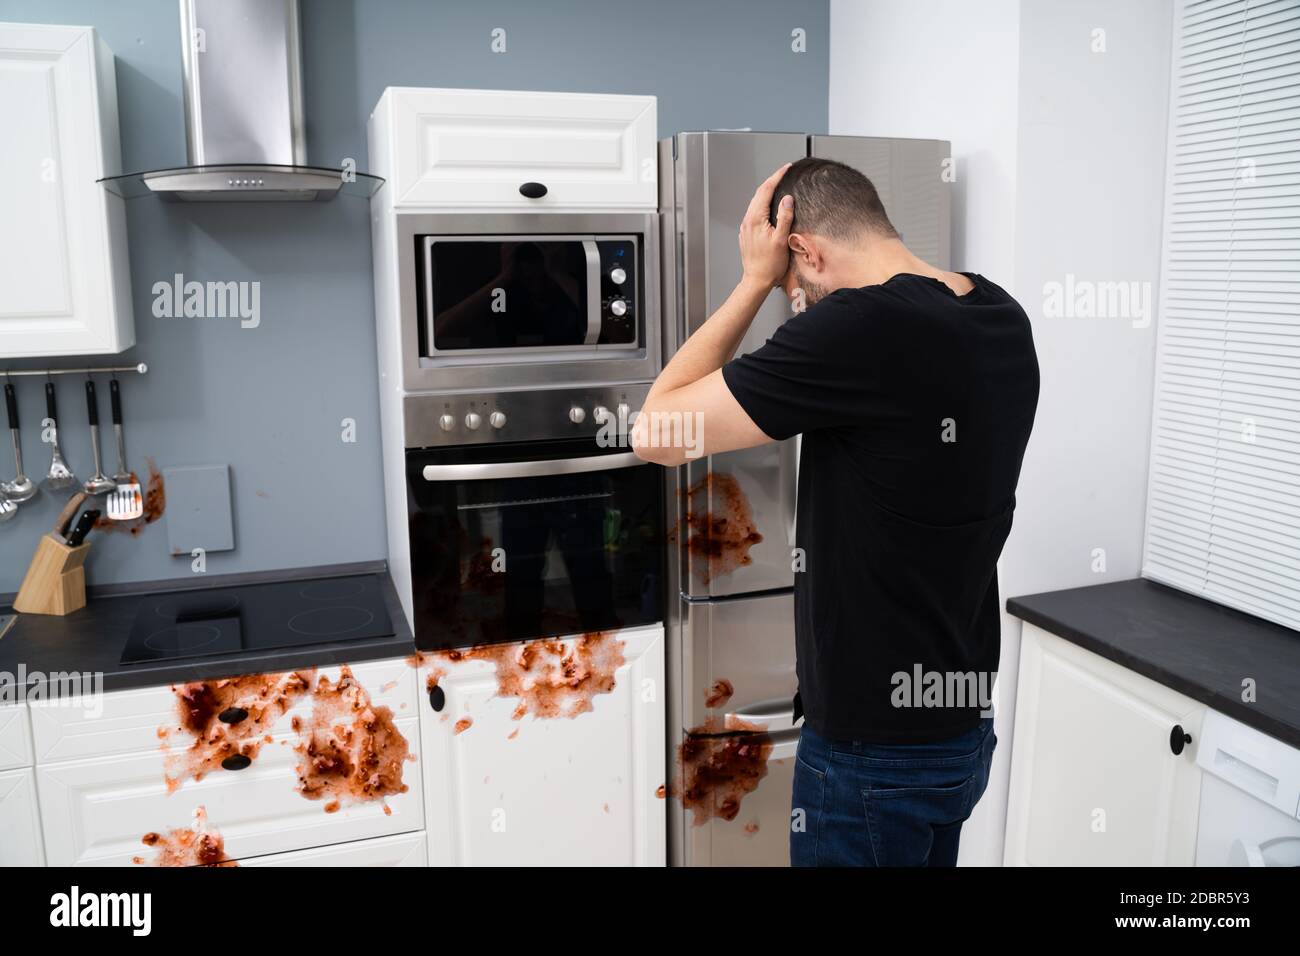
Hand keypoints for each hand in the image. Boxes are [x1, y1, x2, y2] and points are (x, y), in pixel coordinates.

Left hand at [738, 163, 793, 287]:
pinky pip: (754, 211)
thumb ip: (784, 217)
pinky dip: (762, 202)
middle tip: (784, 172)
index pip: (766, 190)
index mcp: (756, 219)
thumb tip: (787, 199)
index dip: (777, 176)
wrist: (757, 280)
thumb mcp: (782, 239)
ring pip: (755, 202)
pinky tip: (769, 204)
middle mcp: (748, 221)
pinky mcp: (746, 232)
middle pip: (759, 193)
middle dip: (772, 180)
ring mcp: (745, 226)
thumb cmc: (770, 264)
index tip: (786, 168)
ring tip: (778, 184)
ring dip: (766, 191)